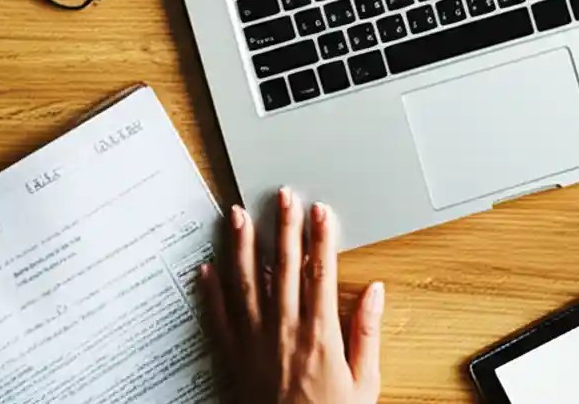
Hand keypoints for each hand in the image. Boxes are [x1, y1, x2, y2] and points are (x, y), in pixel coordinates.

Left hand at [199, 188, 384, 403]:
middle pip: (283, 268)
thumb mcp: (364, 382)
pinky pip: (218, 318)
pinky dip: (210, 291)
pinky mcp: (232, 358)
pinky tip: (205, 267)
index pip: (320, 273)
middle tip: (283, 197)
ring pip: (246, 284)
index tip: (320, 212)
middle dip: (283, 227)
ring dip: (242, 247)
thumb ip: (367, 333)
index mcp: (321, 335)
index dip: (321, 238)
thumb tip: (373, 292)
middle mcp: (284, 331)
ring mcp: (254, 343)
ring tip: (238, 216)